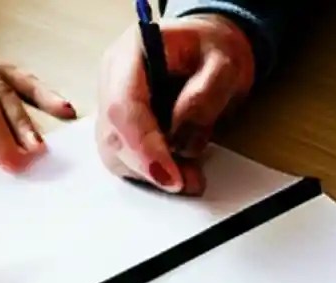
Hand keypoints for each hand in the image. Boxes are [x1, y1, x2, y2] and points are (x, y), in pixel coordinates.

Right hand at [97, 15, 255, 195]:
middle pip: (112, 136)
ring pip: (115, 154)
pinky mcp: (118, 128)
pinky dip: (151, 172)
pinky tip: (178, 170)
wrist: (206, 48)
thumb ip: (205, 97)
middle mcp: (111, 80)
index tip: (171, 177)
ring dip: (150, 174)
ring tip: (190, 176)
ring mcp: (110, 105)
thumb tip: (180, 139)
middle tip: (190, 182)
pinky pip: (125, 160)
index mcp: (131, 53)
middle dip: (149, 168)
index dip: (143, 147)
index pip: (122, 106)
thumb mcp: (225, 63)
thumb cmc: (212, 49)